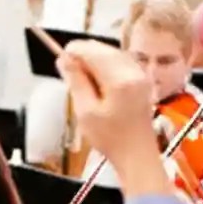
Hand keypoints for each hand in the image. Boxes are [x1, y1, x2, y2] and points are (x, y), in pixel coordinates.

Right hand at [56, 40, 156, 169]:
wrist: (136, 154)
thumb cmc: (109, 138)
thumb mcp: (85, 112)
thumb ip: (76, 82)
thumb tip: (64, 59)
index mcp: (119, 79)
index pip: (93, 51)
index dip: (74, 50)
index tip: (60, 59)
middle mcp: (133, 70)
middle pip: (104, 49)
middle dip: (84, 54)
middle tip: (68, 70)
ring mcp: (140, 74)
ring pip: (113, 53)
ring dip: (94, 59)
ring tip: (80, 77)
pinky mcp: (142, 79)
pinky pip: (120, 62)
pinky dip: (106, 65)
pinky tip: (96, 80)